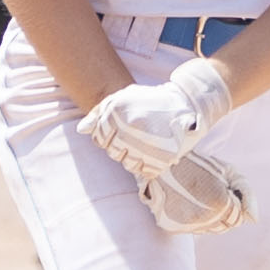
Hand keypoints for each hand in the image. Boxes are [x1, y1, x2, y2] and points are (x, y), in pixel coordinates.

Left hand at [80, 57, 233, 183]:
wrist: (188, 102)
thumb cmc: (151, 100)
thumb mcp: (124, 97)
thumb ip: (99, 112)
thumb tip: (81, 130)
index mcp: (116, 112)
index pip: (98, 139)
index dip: (110, 136)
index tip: (126, 128)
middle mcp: (128, 128)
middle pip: (112, 153)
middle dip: (123, 146)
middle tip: (140, 135)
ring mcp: (144, 144)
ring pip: (127, 164)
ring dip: (136, 157)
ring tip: (148, 143)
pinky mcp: (160, 156)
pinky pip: (144, 172)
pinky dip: (149, 166)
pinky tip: (156, 152)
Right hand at [140, 150, 255, 234]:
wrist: (163, 162)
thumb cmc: (200, 164)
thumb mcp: (229, 171)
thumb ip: (247, 194)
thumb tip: (254, 220)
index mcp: (220, 205)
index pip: (239, 218)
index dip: (234, 202)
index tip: (222, 187)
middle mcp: (203, 220)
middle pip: (225, 227)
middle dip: (225, 212)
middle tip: (211, 191)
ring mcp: (186, 226)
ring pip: (209, 230)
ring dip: (211, 217)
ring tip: (199, 196)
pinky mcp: (171, 228)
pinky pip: (192, 230)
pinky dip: (194, 219)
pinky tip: (188, 202)